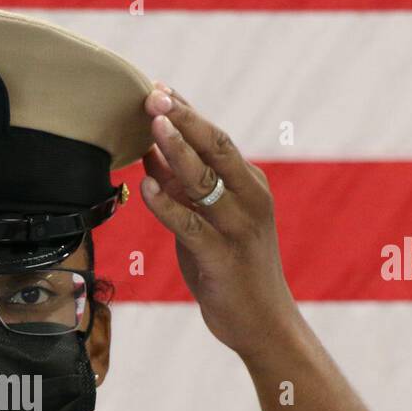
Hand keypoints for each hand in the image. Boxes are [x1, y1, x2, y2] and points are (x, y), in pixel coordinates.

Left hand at [139, 84, 302, 363]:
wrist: (264, 323)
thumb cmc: (232, 269)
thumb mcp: (207, 221)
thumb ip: (183, 188)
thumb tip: (151, 149)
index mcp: (250, 186)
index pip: (216, 139)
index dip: (186, 112)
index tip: (158, 87)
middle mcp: (249, 200)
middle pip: (216, 148)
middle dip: (183, 119)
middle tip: (153, 94)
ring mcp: (238, 228)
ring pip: (205, 181)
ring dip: (177, 150)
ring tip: (152, 125)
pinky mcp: (222, 258)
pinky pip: (191, 226)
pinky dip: (167, 206)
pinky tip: (146, 188)